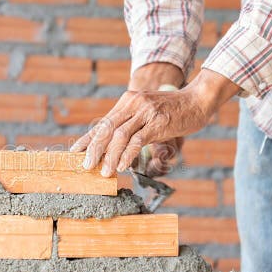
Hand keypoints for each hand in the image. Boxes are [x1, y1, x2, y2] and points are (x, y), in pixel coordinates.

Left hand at [71, 68, 240, 176]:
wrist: (197, 100)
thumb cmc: (172, 109)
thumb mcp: (147, 112)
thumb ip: (131, 123)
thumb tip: (114, 144)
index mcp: (127, 101)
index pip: (103, 122)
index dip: (88, 138)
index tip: (74, 152)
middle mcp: (133, 104)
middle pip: (107, 128)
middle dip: (93, 148)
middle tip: (85, 166)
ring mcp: (145, 112)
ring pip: (120, 135)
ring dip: (109, 155)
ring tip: (103, 172)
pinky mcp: (157, 122)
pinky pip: (138, 139)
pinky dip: (127, 153)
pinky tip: (121, 165)